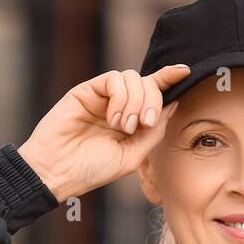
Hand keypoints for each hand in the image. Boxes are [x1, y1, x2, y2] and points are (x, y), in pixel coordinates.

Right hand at [17, 64, 191, 200]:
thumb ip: (153, 131)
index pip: (153, 93)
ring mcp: (102, 97)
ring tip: (124, 127)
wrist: (58, 172)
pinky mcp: (86, 90)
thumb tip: (174, 105)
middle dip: (153, 101)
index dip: (168, 79)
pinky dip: (121, 98)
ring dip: (136, 102)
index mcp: (131, 120)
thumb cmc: (92, 169)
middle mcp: (118, 105)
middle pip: (147, 84)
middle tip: (144, 124)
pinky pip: (114, 80)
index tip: (185, 71)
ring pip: (132, 78)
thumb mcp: (132, 155)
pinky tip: (114, 119)